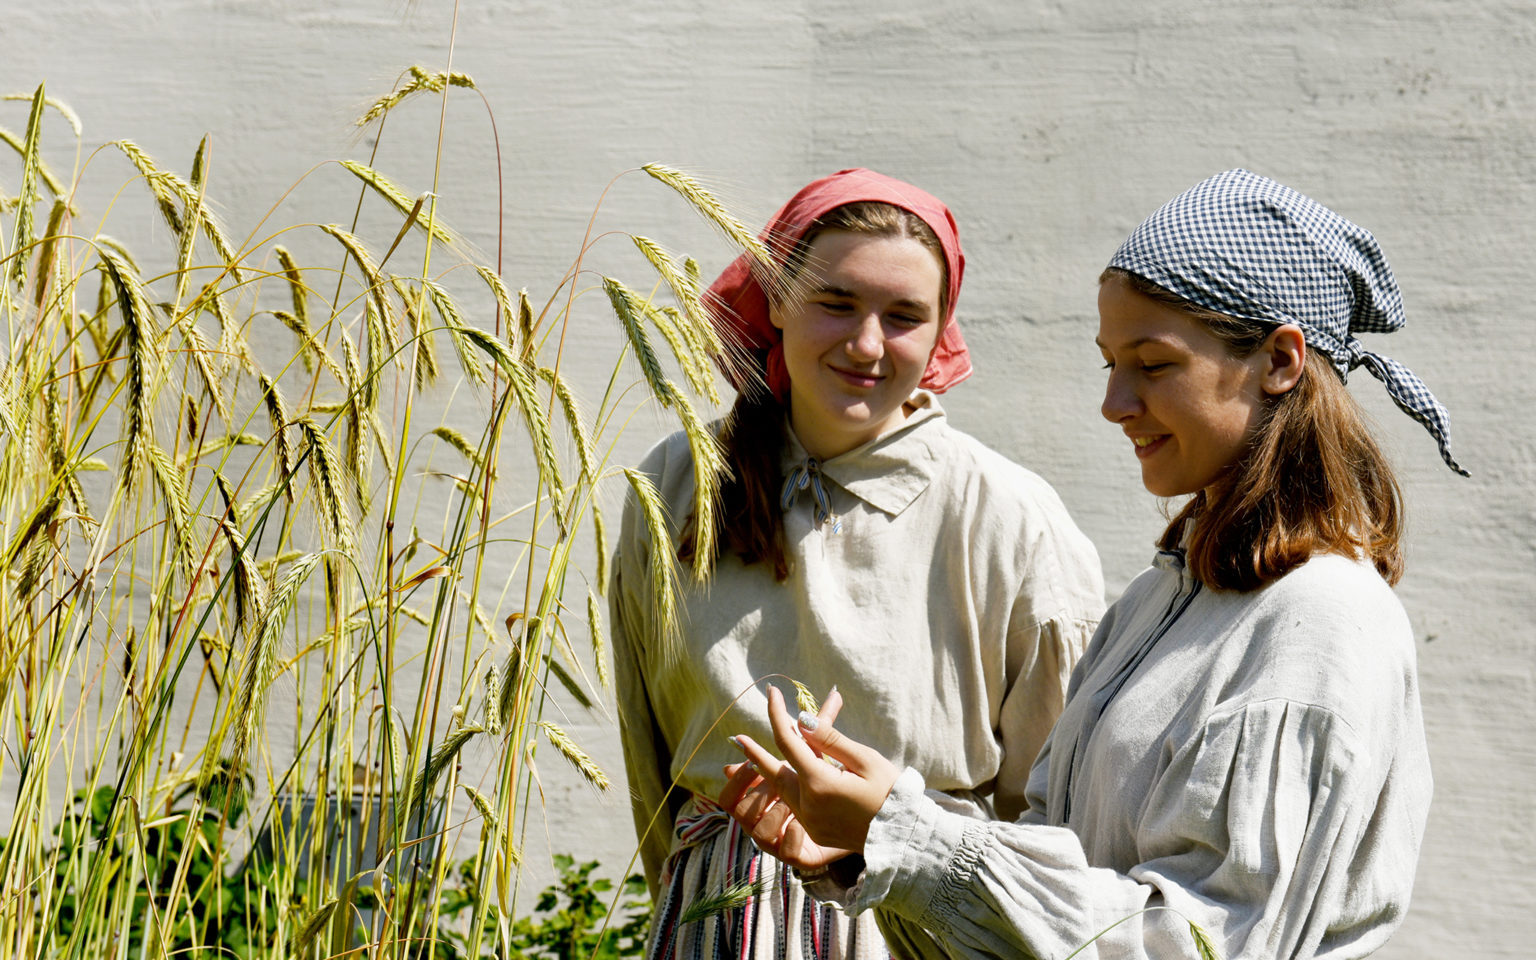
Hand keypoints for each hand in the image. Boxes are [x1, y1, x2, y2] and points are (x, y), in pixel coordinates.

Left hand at [719, 685, 899, 861]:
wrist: (905, 837)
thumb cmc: (891, 793)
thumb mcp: (865, 759)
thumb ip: (830, 739)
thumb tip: (803, 720)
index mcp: (820, 783)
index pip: (788, 741)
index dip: (778, 715)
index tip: (772, 694)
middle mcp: (808, 805)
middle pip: (774, 771)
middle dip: (755, 754)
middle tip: (736, 739)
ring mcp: (810, 823)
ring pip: (783, 790)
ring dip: (771, 771)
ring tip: (755, 758)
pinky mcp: (816, 834)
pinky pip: (795, 806)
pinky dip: (789, 788)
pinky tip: (789, 778)